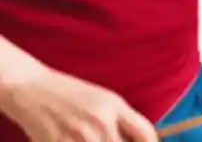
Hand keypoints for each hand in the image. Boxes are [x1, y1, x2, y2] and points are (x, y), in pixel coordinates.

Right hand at [0, 65, 156, 141]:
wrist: (32, 88)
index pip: (145, 133)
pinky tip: (72, 140)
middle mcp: (99, 121)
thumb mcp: (104, 100)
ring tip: (88, 138)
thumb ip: (122, 121)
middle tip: (111, 140)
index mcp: (115, 106)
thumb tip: (142, 140)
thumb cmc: (71, 95)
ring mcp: (78, 135)